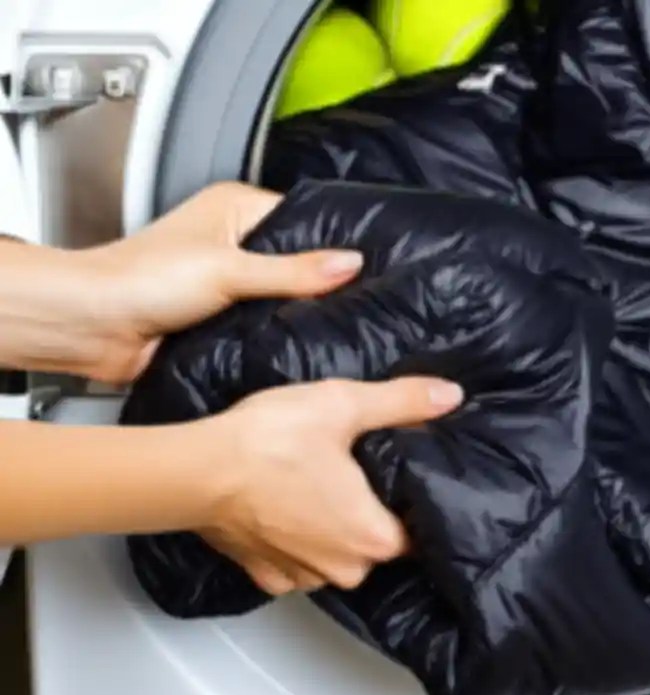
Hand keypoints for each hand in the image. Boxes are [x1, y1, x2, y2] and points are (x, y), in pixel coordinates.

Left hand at [77, 181, 364, 382]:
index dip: (334, 240)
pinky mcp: (221, 320)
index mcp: (234, 209)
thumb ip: (293, 270)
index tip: (370, 261)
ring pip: (282, 296)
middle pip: (297, 260)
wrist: (91, 327)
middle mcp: (232, 242)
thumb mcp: (229, 269)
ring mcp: (227, 282)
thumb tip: (350, 263)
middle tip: (360, 297)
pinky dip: (278, 334)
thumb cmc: (138, 280)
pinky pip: (264, 326)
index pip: (303, 218)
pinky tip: (298, 342)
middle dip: (320, 281)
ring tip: (335, 321)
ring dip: (297, 311)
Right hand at [194, 376, 463, 595]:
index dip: (415, 503)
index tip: (407, 477)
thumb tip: (450, 396)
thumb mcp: (345, 405)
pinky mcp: (264, 575)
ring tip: (322, 483)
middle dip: (372, 512)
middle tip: (361, 471)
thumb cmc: (271, 441)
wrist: (193, 470)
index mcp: (373, 538)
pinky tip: (289, 503)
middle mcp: (343, 569)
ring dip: (332, 527)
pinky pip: (297, 560)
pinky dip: (296, 537)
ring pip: (336, 554)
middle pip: (378, 544)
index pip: (418, 531)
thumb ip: (402, 402)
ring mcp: (300, 576)